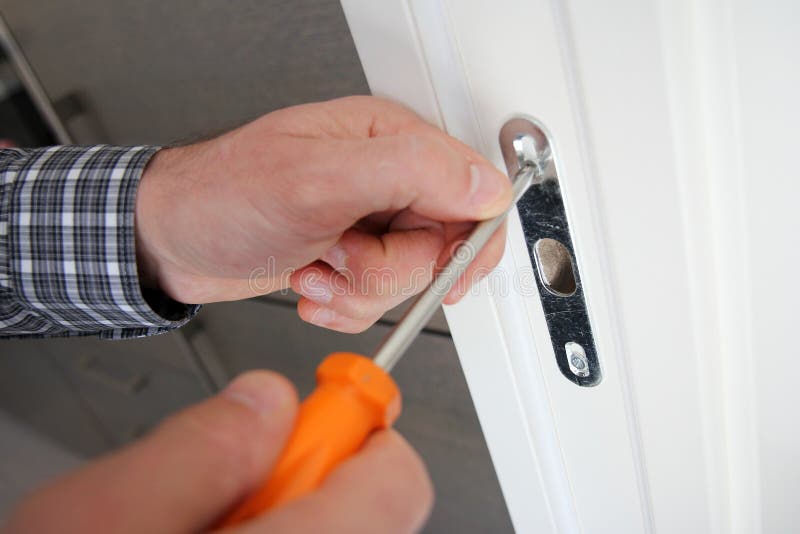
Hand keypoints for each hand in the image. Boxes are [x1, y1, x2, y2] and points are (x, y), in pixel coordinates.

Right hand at [4, 371, 432, 532]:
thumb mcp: (102, 519)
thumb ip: (200, 446)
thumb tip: (265, 402)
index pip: (398, 481)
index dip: (357, 431)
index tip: (320, 416)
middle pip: (366, 513)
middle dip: (299, 479)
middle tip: (227, 486)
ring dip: (270, 518)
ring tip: (192, 530)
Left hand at [135, 96, 511, 331]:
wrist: (170, 240)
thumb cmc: (223, 196)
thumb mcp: (317, 179)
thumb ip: (410, 172)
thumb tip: (485, 186)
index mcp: (390, 140)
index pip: (474, 189)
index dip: (468, 241)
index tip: (443, 274)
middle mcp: (386, 178)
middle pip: (442, 245)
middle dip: (389, 270)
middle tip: (340, 255)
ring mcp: (368, 220)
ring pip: (409, 280)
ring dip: (357, 291)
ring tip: (313, 267)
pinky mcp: (351, 256)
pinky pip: (378, 300)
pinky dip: (343, 307)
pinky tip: (309, 284)